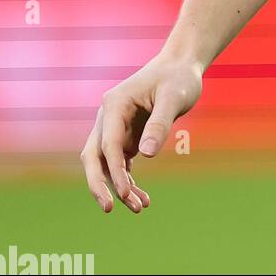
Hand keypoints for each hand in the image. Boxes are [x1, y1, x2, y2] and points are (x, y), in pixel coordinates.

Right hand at [80, 53, 202, 213]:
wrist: (180, 66)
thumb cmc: (178, 77)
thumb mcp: (174, 97)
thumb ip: (160, 124)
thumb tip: (147, 154)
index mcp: (114, 104)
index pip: (108, 144)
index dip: (114, 170)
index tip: (124, 193)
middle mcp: (108, 117)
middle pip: (94, 156)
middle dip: (99, 184)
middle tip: (109, 209)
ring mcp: (115, 128)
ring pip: (108, 165)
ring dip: (119, 187)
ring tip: (140, 208)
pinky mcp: (126, 137)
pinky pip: (121, 164)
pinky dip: (129, 181)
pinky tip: (144, 199)